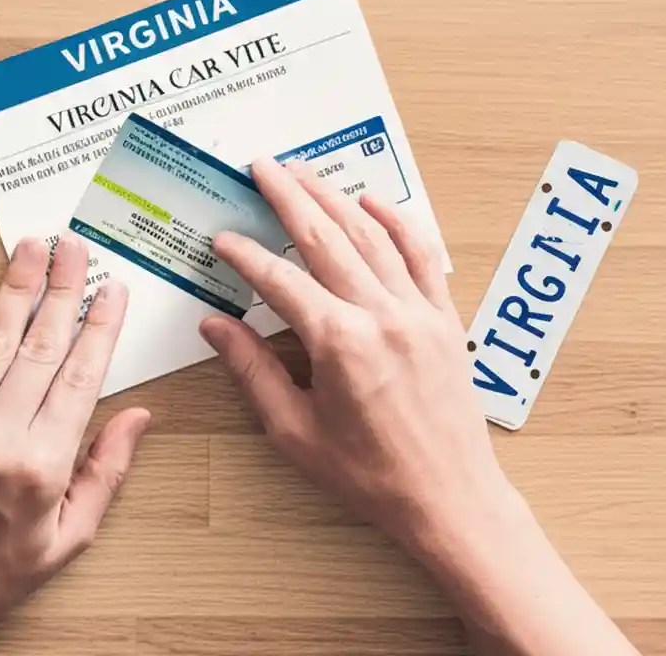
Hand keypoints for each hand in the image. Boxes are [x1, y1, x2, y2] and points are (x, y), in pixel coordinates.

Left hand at [0, 235, 149, 655]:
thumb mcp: (70, 538)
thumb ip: (107, 473)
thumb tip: (139, 418)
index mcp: (43, 466)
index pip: (81, 377)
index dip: (100, 327)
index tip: (113, 291)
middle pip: (40, 347)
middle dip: (62, 290)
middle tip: (76, 247)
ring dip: (13, 289)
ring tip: (30, 247)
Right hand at [202, 158, 639, 655]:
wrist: (449, 498)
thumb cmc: (370, 476)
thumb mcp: (295, 432)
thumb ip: (253, 371)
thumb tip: (215, 326)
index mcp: (340, 344)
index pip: (280, 280)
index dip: (246, 254)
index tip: (222, 238)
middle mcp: (382, 315)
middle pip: (327, 238)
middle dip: (289, 197)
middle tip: (260, 166)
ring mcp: (419, 312)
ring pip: (372, 235)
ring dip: (335, 197)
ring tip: (304, 172)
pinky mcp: (445, 319)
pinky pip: (422, 255)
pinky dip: (398, 222)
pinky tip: (372, 201)